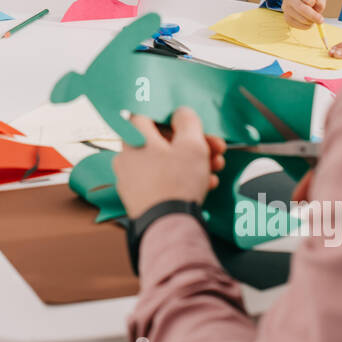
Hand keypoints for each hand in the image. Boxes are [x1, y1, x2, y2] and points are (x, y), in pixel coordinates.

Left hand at [112, 108, 227, 217]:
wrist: (167, 228)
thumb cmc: (176, 184)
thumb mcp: (191, 145)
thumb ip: (188, 122)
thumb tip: (181, 113)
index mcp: (133, 139)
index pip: (147, 115)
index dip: (172, 118)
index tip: (191, 125)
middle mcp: (126, 158)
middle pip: (161, 142)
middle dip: (192, 143)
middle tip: (214, 148)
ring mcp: (130, 180)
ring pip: (164, 163)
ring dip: (191, 162)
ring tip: (215, 169)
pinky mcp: (138, 200)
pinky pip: (161, 182)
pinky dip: (181, 180)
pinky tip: (204, 185)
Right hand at [281, 0, 325, 28]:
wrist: (298, 0)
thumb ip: (320, 0)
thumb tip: (318, 11)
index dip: (313, 2)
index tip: (314, 4)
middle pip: (301, 8)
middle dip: (313, 16)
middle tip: (321, 20)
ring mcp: (286, 9)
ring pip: (301, 19)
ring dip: (310, 21)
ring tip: (313, 18)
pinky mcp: (286, 18)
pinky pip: (298, 25)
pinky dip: (306, 26)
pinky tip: (308, 21)